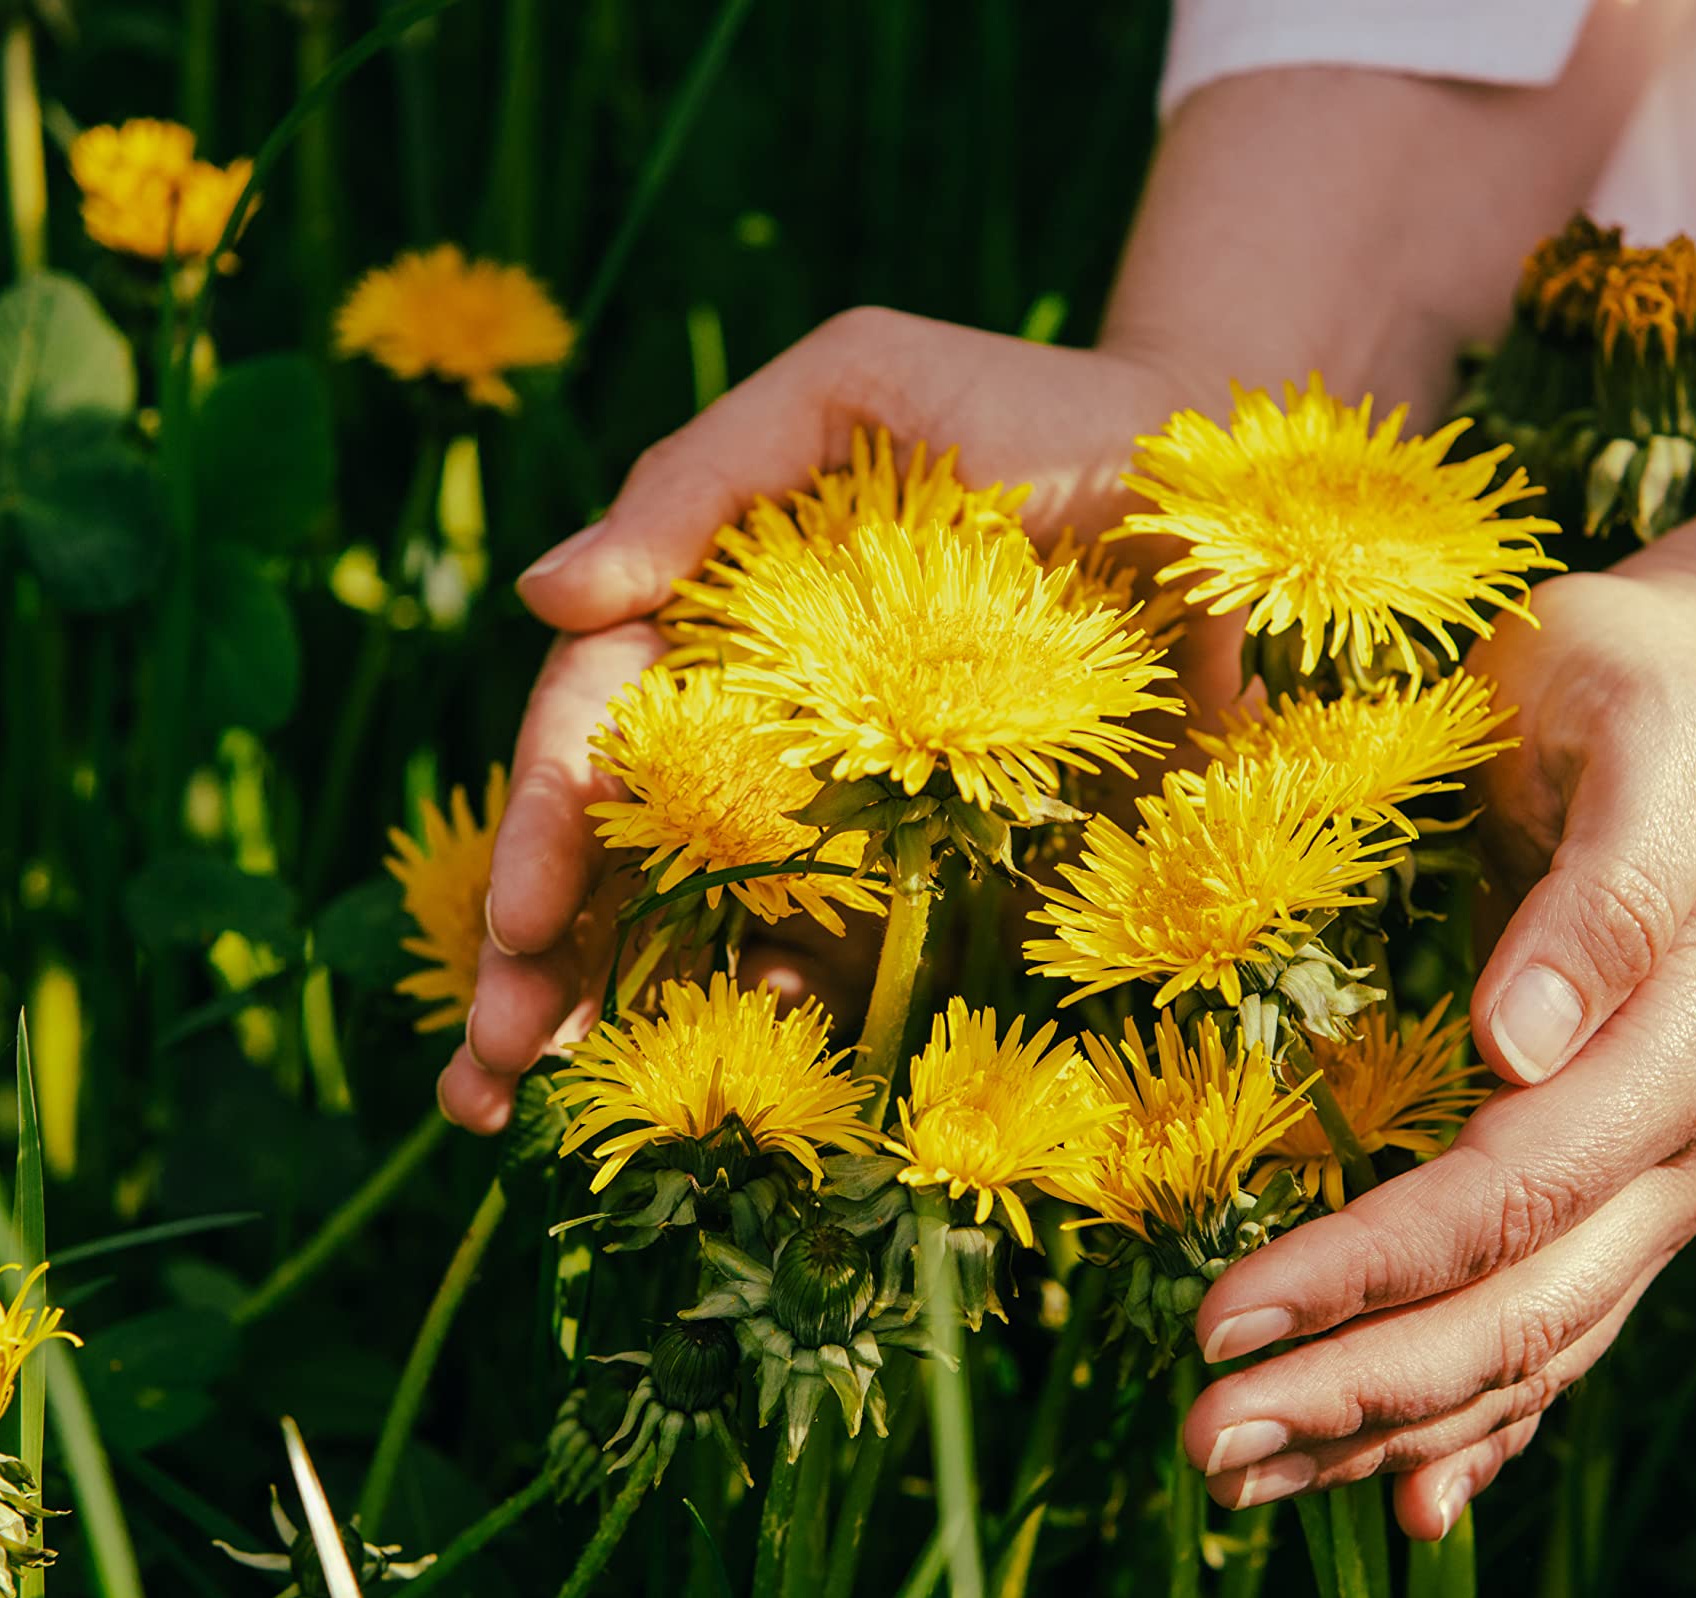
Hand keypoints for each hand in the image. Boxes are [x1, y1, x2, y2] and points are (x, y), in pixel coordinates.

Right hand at [437, 309, 1211, 1132]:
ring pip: (698, 927)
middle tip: (483, 1069)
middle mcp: (755, 731)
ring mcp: (847, 813)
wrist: (1211, 479)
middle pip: (615, 856)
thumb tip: (546, 597)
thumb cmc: (1022, 409)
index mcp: (706, 627)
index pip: (591, 734)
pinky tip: (728, 1084)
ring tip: (515, 1111)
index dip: (541, 828)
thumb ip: (702, 476)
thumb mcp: (850, 389)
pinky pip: (848, 962)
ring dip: (607, 1022)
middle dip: (534, 963)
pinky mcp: (947, 870)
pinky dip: (777, 1021)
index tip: (512, 924)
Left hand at [1181, 566, 1695, 1536]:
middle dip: (1356, 1391)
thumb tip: (1524, 1044)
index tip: (1225, 1316)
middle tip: (1204, 1447)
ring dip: (1385, 1428)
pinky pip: (1551, 1332)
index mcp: (1684, 1048)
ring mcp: (1656, 1183)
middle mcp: (1682, 1147)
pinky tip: (1405, 1500)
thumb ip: (1601, 892)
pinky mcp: (1616, 1187)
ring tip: (1243, 1483)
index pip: (1507, 1195)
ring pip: (1525, 1348)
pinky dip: (1478, 1426)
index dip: (1367, 1268)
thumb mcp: (1640, 743)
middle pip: (1514, 1311)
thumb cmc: (1649, 691)